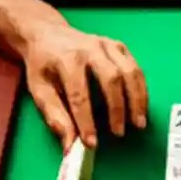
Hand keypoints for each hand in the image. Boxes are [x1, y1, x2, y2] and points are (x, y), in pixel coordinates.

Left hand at [20, 20, 148, 151]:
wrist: (47, 34)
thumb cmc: (43, 65)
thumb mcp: (39, 90)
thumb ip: (55, 117)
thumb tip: (70, 146)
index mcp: (66, 59)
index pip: (79, 94)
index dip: (86, 121)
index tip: (91, 143)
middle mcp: (90, 48)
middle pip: (111, 78)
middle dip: (117, 108)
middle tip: (119, 132)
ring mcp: (107, 45)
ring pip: (130, 72)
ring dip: (137, 100)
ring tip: (139, 123)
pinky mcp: (118, 46)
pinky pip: (135, 68)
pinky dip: (141, 89)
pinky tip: (140, 106)